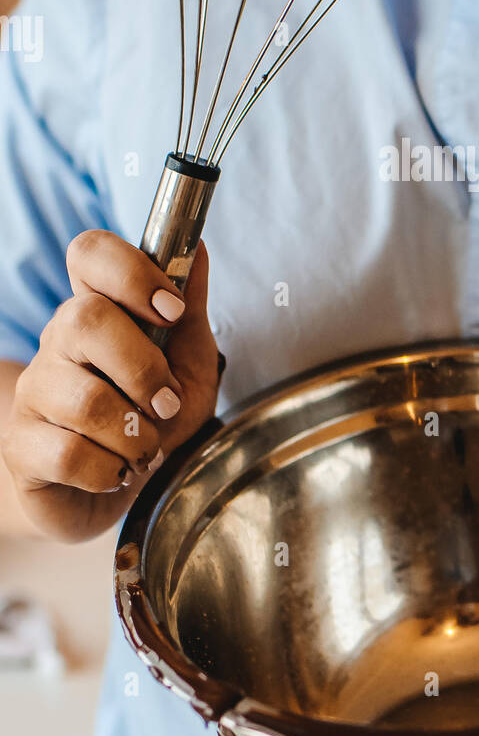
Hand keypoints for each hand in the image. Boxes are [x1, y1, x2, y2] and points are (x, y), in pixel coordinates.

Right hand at [1, 231, 219, 541]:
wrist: (128, 487)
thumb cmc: (156, 417)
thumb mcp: (189, 362)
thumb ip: (190, 310)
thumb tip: (199, 248)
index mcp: (97, 309)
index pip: (89, 253)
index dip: (132, 272)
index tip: (173, 311)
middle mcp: (57, 342)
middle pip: (85, 320)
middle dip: (143, 368)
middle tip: (168, 403)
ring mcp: (34, 393)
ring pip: (83, 398)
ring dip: (134, 433)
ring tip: (146, 446)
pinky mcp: (21, 447)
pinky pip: (68, 454)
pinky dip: (110, 471)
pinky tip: (117, 471)